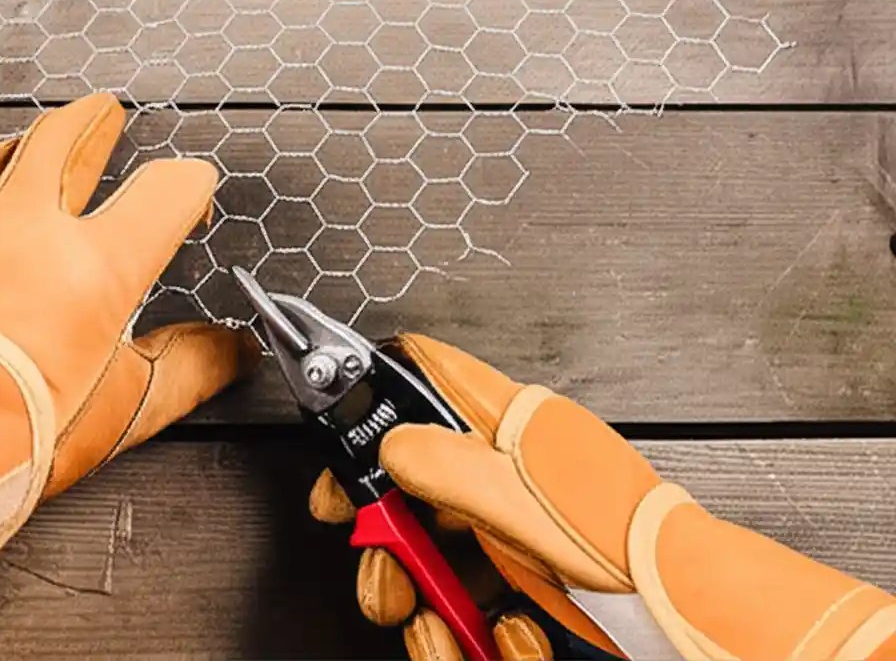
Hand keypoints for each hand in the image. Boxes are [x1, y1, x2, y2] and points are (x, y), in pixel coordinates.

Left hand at [0, 93, 258, 656]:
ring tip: (28, 146)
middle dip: (94, 124)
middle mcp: (27, 226)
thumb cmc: (14, 437)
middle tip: (105, 113)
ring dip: (20, 150)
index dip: (186, 184)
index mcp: (96, 266)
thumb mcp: (121, 410)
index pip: (163, 193)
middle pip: (68, 145)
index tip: (189, 187)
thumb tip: (234, 349)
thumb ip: (187, 369)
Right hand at [311, 333, 895, 660]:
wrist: (674, 597)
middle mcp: (503, 465)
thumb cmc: (616, 531)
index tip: (340, 451)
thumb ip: (445, 464)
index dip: (371, 410)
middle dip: (387, 535)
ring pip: (437, 546)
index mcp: (502, 423)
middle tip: (381, 562)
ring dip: (424, 594)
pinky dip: (473, 620)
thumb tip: (394, 442)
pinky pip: (474, 587)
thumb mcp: (514, 494)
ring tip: (433, 621)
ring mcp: (514, 518)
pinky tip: (499, 632)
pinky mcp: (526, 565)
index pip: (422, 382)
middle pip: (415, 482)